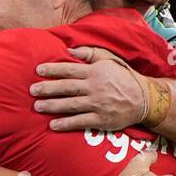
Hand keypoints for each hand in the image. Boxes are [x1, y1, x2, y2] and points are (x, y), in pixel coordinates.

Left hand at [31, 46, 146, 131]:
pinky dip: (66, 124)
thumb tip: (70, 50)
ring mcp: (97, 105)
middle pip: (66, 87)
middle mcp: (94, 87)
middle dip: (47, 89)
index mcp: (95, 72)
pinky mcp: (101, 119)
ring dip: (52, 106)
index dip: (53, 70)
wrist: (143, 99)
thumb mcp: (109, 60)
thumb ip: (90, 54)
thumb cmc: (123, 77)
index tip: (38, 71)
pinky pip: (80, 122)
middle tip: (32, 91)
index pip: (69, 69)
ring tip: (37, 106)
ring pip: (70, 105)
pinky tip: (53, 125)